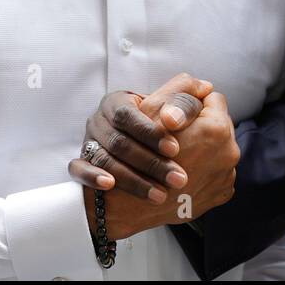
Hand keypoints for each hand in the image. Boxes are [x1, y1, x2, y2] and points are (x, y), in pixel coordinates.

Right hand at [70, 73, 212, 201]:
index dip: (152, 132)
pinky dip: (94, 178)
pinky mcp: (78, 165)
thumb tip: (207, 88)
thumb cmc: (145, 124)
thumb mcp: (162, 105)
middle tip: (180, 179)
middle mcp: (98, 120)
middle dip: (152, 163)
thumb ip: (183, 95)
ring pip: (104, 158)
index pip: (131, 115)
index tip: (176, 148)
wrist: (123, 166)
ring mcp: (87, 143)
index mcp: (116, 103)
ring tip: (162, 195)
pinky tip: (112, 188)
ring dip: (133, 179)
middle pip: (121, 143)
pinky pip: (78, 170)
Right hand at [84, 91, 238, 240]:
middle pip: (219, 126)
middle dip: (202, 127)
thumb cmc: (138, 151)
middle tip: (180, 133)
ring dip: (205, 150)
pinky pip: (217, 173)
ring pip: (219, 150)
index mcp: (216, 129)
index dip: (194, 103)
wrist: (131, 203)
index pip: (214, 100)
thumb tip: (206, 86)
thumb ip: (181, 90)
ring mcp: (227, 177)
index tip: (181, 113)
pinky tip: (185, 170)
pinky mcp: (221, 194)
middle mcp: (229, 153)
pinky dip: (204, 170)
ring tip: (182, 155)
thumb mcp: (153, 110)